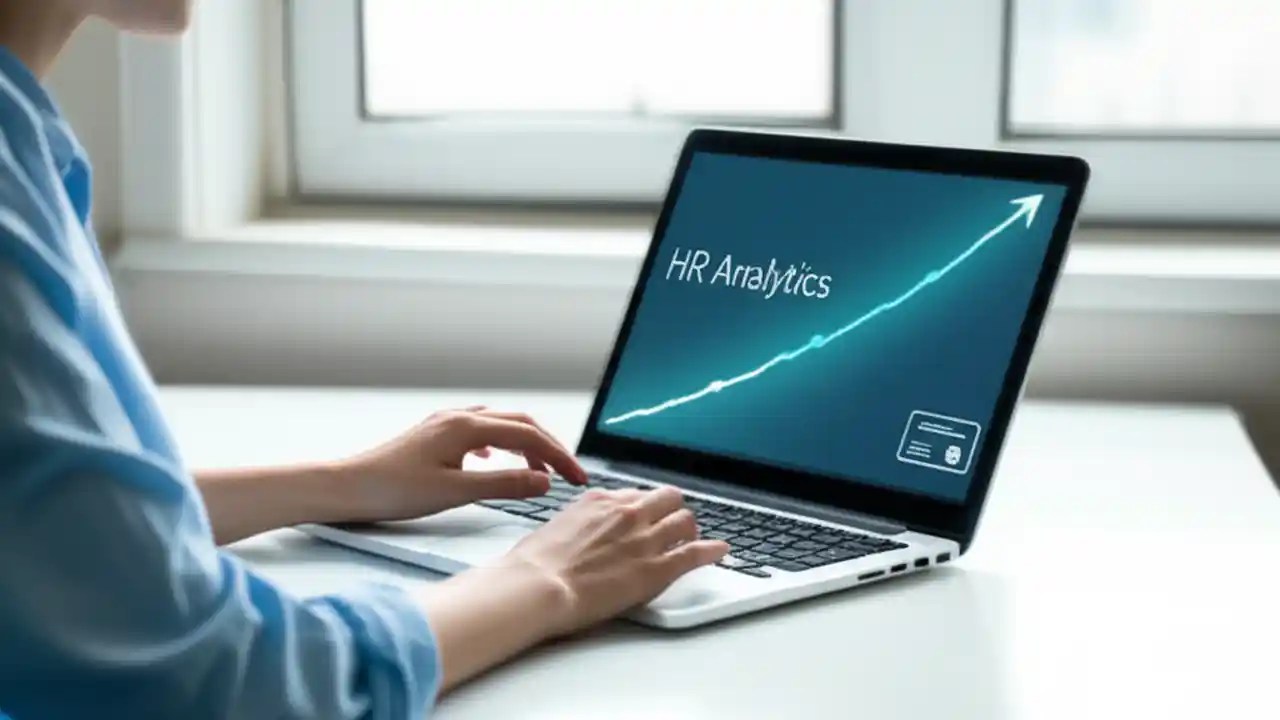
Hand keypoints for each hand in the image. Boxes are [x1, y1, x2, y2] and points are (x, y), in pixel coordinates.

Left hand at [333, 407, 587, 522]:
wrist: (346, 486)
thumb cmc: (393, 490)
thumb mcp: (455, 492)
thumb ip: (503, 485)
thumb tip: (543, 481)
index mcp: (468, 427)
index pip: (529, 436)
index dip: (558, 457)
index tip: (577, 479)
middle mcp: (459, 417)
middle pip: (520, 423)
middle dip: (550, 447)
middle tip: (569, 474)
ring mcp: (446, 424)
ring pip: (501, 425)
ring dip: (527, 444)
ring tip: (540, 470)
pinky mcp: (435, 435)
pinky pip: (480, 431)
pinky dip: (501, 443)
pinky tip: (496, 460)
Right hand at [498, 486, 729, 638]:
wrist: (537, 586)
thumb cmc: (535, 563)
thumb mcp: (556, 526)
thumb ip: (581, 522)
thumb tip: (584, 530)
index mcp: (601, 500)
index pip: (637, 494)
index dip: (646, 507)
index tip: (648, 516)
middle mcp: (628, 513)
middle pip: (668, 499)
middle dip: (672, 511)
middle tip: (672, 525)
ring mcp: (645, 539)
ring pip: (685, 521)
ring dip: (689, 530)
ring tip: (691, 540)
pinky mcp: (656, 568)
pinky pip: (695, 553)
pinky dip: (711, 551)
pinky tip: (719, 550)